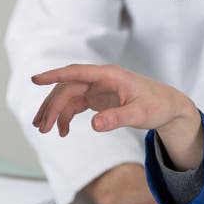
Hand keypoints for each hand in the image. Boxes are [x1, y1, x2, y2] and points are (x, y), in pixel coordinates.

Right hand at [31, 63, 203, 169]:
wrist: (168, 106)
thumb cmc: (157, 105)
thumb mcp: (140, 114)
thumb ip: (118, 118)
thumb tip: (94, 125)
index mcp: (110, 75)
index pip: (77, 72)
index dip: (55, 75)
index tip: (35, 79)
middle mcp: (101, 79)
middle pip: (68, 88)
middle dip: (52, 105)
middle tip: (42, 127)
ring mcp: (97, 87)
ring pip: (68, 96)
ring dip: (54, 111)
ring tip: (44, 130)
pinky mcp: (97, 98)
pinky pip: (75, 104)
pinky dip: (66, 116)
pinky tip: (62, 131)